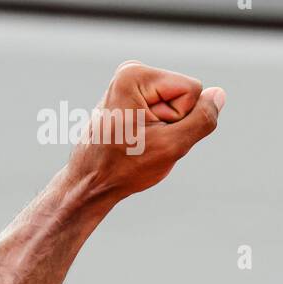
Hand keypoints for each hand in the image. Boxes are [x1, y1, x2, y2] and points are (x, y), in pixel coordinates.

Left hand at [67, 61, 224, 204]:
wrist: (89, 186)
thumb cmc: (122, 169)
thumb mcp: (170, 147)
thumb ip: (201, 120)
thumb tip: (218, 95)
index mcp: (135, 75)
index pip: (192, 90)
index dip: (179, 121)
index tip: (151, 137)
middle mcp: (130, 73)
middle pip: (184, 96)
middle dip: (171, 125)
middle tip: (144, 144)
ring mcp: (129, 86)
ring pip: (174, 107)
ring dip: (164, 131)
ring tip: (138, 145)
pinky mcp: (130, 99)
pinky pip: (162, 113)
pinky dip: (154, 131)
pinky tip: (134, 143)